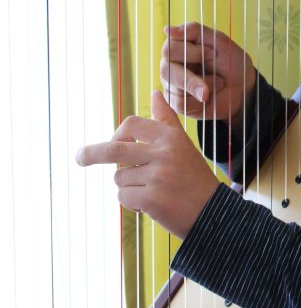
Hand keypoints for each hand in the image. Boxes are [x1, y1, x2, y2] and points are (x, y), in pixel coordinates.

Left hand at [76, 90, 218, 238]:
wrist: (215, 215)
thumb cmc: (195, 179)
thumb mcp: (183, 145)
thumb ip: (166, 120)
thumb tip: (155, 92)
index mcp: (170, 137)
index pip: (131, 124)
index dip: (117, 134)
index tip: (113, 143)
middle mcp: (164, 153)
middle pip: (114, 149)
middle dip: (91, 153)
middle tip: (78, 157)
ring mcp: (158, 175)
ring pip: (120, 177)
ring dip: (128, 188)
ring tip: (151, 193)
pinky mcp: (151, 198)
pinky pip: (123, 197)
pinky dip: (131, 204)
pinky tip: (150, 207)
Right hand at [160, 22, 255, 126]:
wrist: (244, 88)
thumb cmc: (231, 62)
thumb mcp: (219, 41)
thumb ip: (194, 30)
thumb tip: (166, 29)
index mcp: (178, 46)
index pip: (169, 49)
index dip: (192, 53)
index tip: (211, 53)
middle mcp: (170, 65)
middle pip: (167, 71)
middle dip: (194, 77)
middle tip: (217, 76)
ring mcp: (172, 85)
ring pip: (176, 89)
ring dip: (204, 87)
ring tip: (218, 83)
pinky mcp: (177, 103)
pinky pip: (181, 104)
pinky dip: (200, 101)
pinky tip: (209, 96)